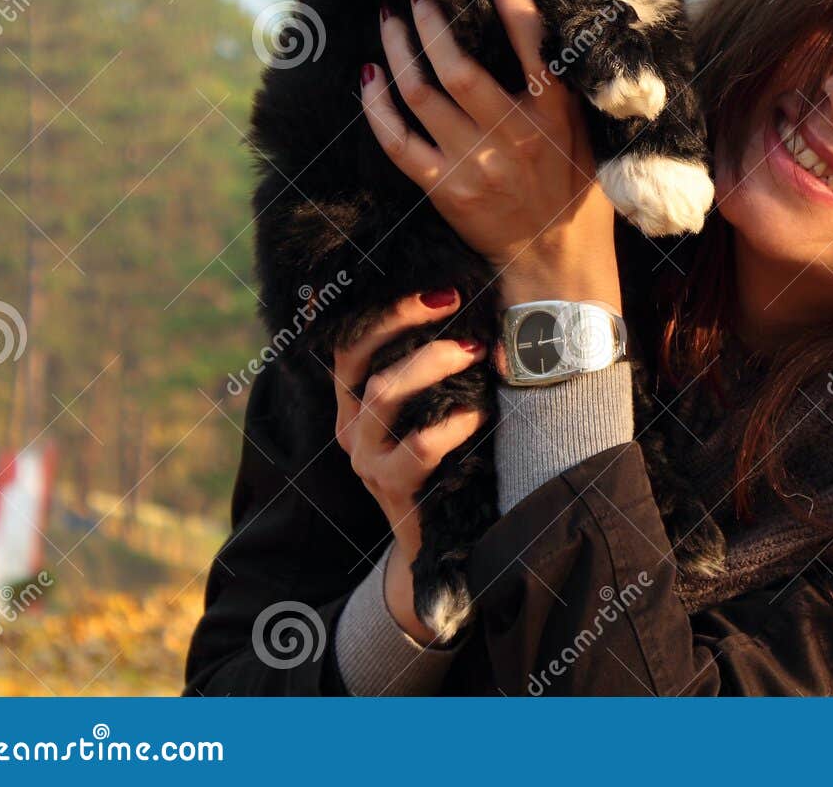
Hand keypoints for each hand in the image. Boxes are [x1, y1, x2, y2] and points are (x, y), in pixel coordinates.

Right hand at [333, 290, 484, 643]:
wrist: (442, 544)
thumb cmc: (447, 464)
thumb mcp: (433, 413)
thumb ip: (438, 375)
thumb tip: (480, 319)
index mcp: (355, 403)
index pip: (351, 344)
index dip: (387, 311)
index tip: (438, 289)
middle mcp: (352, 428)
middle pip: (359, 360)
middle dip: (403, 321)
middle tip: (454, 302)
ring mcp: (367, 460)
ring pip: (383, 394)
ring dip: (431, 364)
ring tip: (474, 351)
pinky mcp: (393, 488)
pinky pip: (420, 447)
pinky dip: (454, 423)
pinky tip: (481, 414)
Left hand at [360, 0, 620, 310]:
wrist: (556, 260)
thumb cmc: (572, 188)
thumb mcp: (581, 131)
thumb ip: (560, 84)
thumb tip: (535, 23)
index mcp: (553, 116)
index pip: (534, 49)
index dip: (515, 7)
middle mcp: (512, 136)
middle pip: (456, 67)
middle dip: (430, 22)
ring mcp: (474, 164)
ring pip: (419, 95)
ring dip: (397, 50)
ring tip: (390, 22)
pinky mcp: (445, 188)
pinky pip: (397, 141)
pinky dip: (377, 105)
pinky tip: (369, 76)